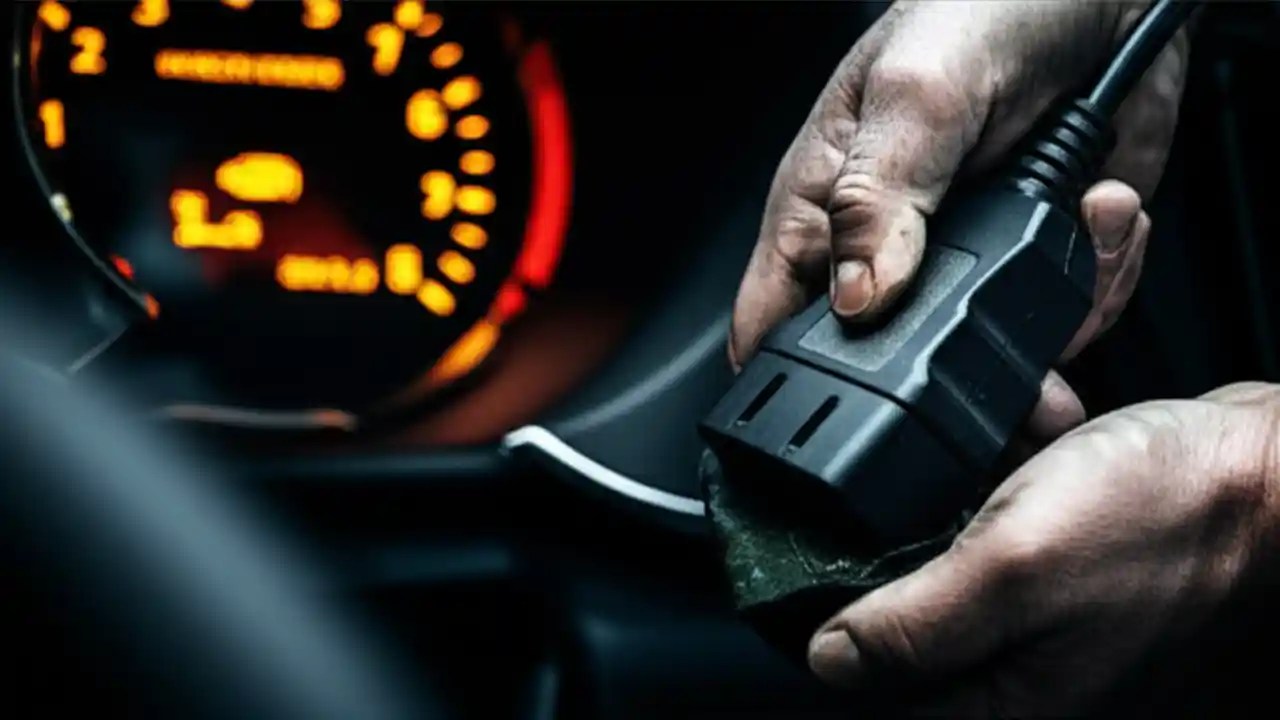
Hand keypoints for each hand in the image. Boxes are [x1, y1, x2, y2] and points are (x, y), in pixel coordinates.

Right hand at [730, 0, 1189, 437]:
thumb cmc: (983, 8)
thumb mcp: (915, 95)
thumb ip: (875, 200)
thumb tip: (856, 298)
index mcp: (822, 212)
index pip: (771, 328)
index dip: (795, 388)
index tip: (862, 409)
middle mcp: (890, 249)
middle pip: (892, 370)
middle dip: (959, 375)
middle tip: (1017, 349)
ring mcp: (967, 261)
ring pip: (990, 359)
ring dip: (1055, 317)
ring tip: (1074, 231)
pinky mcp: (1037, 259)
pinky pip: (1068, 318)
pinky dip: (1101, 279)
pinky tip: (1097, 212)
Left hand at [807, 382, 1279, 716]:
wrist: (1269, 469)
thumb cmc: (1168, 519)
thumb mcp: (1014, 566)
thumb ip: (915, 625)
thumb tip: (829, 662)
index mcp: (1008, 700)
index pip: (881, 693)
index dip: (834, 631)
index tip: (812, 566)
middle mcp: (1026, 673)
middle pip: (911, 626)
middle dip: (901, 547)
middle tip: (927, 496)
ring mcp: (1049, 620)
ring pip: (951, 568)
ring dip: (949, 506)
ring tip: (987, 464)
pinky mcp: (1068, 569)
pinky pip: (1000, 532)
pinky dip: (997, 486)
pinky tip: (1017, 449)